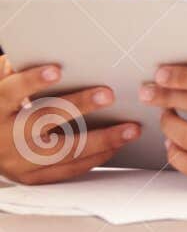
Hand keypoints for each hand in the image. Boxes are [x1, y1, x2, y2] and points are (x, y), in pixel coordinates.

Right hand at [0, 57, 138, 183]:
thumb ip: (10, 74)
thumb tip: (32, 54)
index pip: (12, 92)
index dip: (33, 81)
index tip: (57, 69)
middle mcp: (6, 136)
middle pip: (44, 120)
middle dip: (78, 106)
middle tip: (108, 94)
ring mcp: (18, 161)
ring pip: (63, 151)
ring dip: (101, 140)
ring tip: (130, 130)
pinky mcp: (31, 177)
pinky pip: (67, 170)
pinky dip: (94, 159)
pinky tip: (116, 146)